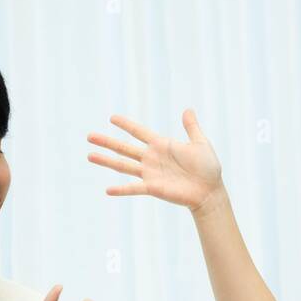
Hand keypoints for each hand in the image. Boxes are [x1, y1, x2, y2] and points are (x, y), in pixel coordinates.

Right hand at [86, 109, 223, 209]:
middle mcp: (152, 158)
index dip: (126, 125)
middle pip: (124, 147)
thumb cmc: (207, 168)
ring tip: (89, 155)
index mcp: (161, 145)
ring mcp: (150, 174)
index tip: (112, 118)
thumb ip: (191, 127)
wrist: (210, 191)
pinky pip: (134, 188)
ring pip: (123, 165)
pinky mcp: (153, 188)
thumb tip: (188, 109)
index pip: (139, 132)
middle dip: (107, 142)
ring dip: (106, 161)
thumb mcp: (200, 143)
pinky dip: (121, 189)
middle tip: (89, 136)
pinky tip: (107, 190)